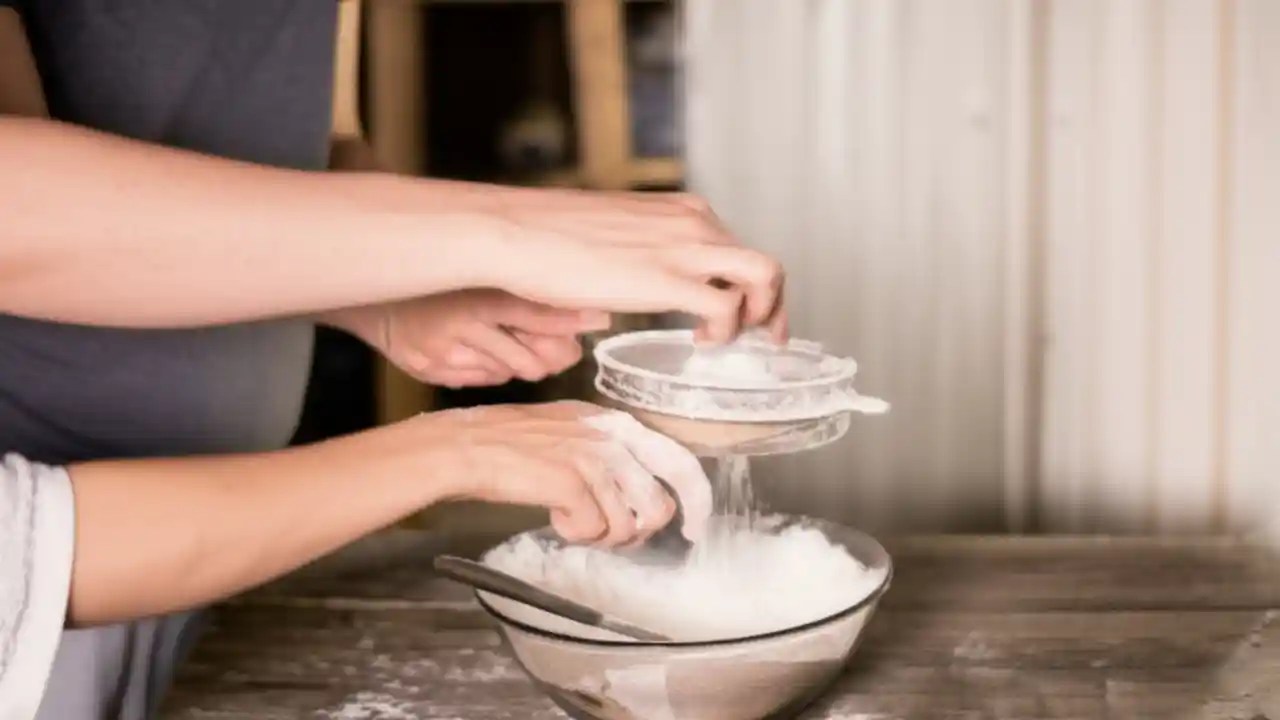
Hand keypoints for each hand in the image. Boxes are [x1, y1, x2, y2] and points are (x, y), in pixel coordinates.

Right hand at [327, 290, 610, 387]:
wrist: (376, 292)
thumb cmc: (442, 283)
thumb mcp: (482, 278)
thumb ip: (524, 299)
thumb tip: (573, 333)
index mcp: (478, 293)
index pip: (535, 311)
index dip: (571, 318)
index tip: (602, 318)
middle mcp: (461, 322)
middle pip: (527, 358)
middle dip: (548, 357)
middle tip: (558, 351)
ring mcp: (443, 351)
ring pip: (507, 373)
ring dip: (519, 363)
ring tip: (506, 343)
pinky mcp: (430, 369)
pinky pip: (481, 381)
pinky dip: (490, 370)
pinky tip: (479, 351)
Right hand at [396, 401, 712, 544]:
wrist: (466, 447)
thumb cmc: (511, 444)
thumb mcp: (572, 432)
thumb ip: (612, 455)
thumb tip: (644, 497)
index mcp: (617, 423)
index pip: (679, 462)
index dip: (696, 501)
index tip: (694, 528)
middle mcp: (613, 438)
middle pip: (658, 505)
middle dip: (639, 532)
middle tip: (611, 534)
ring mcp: (594, 460)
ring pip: (627, 526)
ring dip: (601, 535)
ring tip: (572, 519)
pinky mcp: (573, 484)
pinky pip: (594, 531)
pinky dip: (574, 534)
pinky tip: (554, 516)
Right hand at [484, 188, 787, 343]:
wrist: (517, 232)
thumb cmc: (549, 236)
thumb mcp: (614, 233)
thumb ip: (640, 251)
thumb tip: (635, 279)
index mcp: (682, 211)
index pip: (739, 249)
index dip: (749, 287)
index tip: (744, 313)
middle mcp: (694, 224)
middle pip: (764, 265)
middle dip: (770, 307)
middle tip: (760, 337)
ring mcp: (686, 250)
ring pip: (764, 278)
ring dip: (759, 315)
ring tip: (731, 340)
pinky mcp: (669, 280)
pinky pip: (727, 309)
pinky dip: (725, 331)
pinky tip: (700, 342)